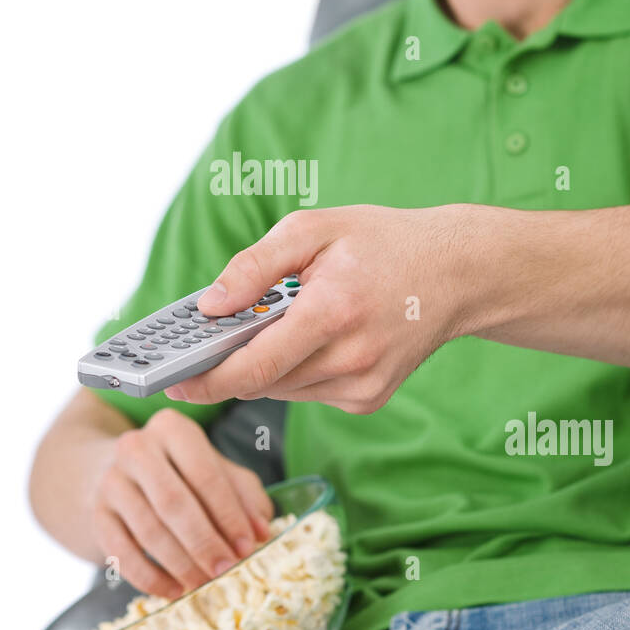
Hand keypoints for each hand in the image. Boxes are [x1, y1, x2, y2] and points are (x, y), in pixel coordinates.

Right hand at [90, 407, 274, 599]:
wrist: (119, 473)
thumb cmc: (180, 473)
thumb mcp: (215, 470)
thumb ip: (244, 494)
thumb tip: (261, 531)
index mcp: (172, 428)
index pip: (204, 474)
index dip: (228, 514)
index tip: (249, 546)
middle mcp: (136, 448)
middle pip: (173, 502)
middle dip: (204, 541)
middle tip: (227, 570)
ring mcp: (111, 480)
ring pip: (148, 529)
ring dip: (180, 563)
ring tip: (204, 584)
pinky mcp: (96, 514)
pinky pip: (121, 552)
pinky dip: (150, 577)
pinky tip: (174, 590)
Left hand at [164, 203, 472, 412]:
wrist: (457, 272)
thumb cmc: (381, 242)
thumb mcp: (313, 229)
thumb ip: (254, 266)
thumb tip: (209, 305)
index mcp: (333, 312)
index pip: (253, 366)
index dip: (206, 379)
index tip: (172, 379)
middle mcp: (351, 359)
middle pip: (261, 382)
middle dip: (228, 364)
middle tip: (203, 343)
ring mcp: (363, 386)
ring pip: (282, 390)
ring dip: (263, 365)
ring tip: (272, 324)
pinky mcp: (369, 399)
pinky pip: (308, 392)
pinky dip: (295, 370)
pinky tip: (313, 338)